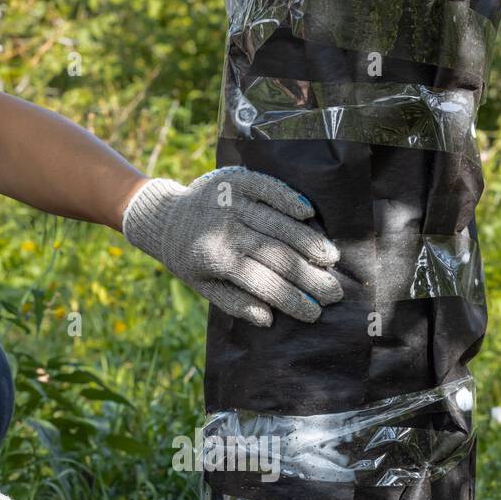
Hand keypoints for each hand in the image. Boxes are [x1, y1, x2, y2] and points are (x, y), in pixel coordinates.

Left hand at [121, 167, 341, 326]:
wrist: (166, 218)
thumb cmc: (190, 259)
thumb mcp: (205, 287)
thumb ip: (236, 303)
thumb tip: (269, 319)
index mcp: (216, 260)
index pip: (264, 284)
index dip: (292, 300)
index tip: (315, 313)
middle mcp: (225, 230)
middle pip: (277, 255)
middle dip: (309, 276)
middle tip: (334, 291)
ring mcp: (232, 202)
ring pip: (278, 223)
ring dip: (307, 241)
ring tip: (330, 258)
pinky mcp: (236, 180)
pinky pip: (268, 188)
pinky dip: (289, 199)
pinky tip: (310, 214)